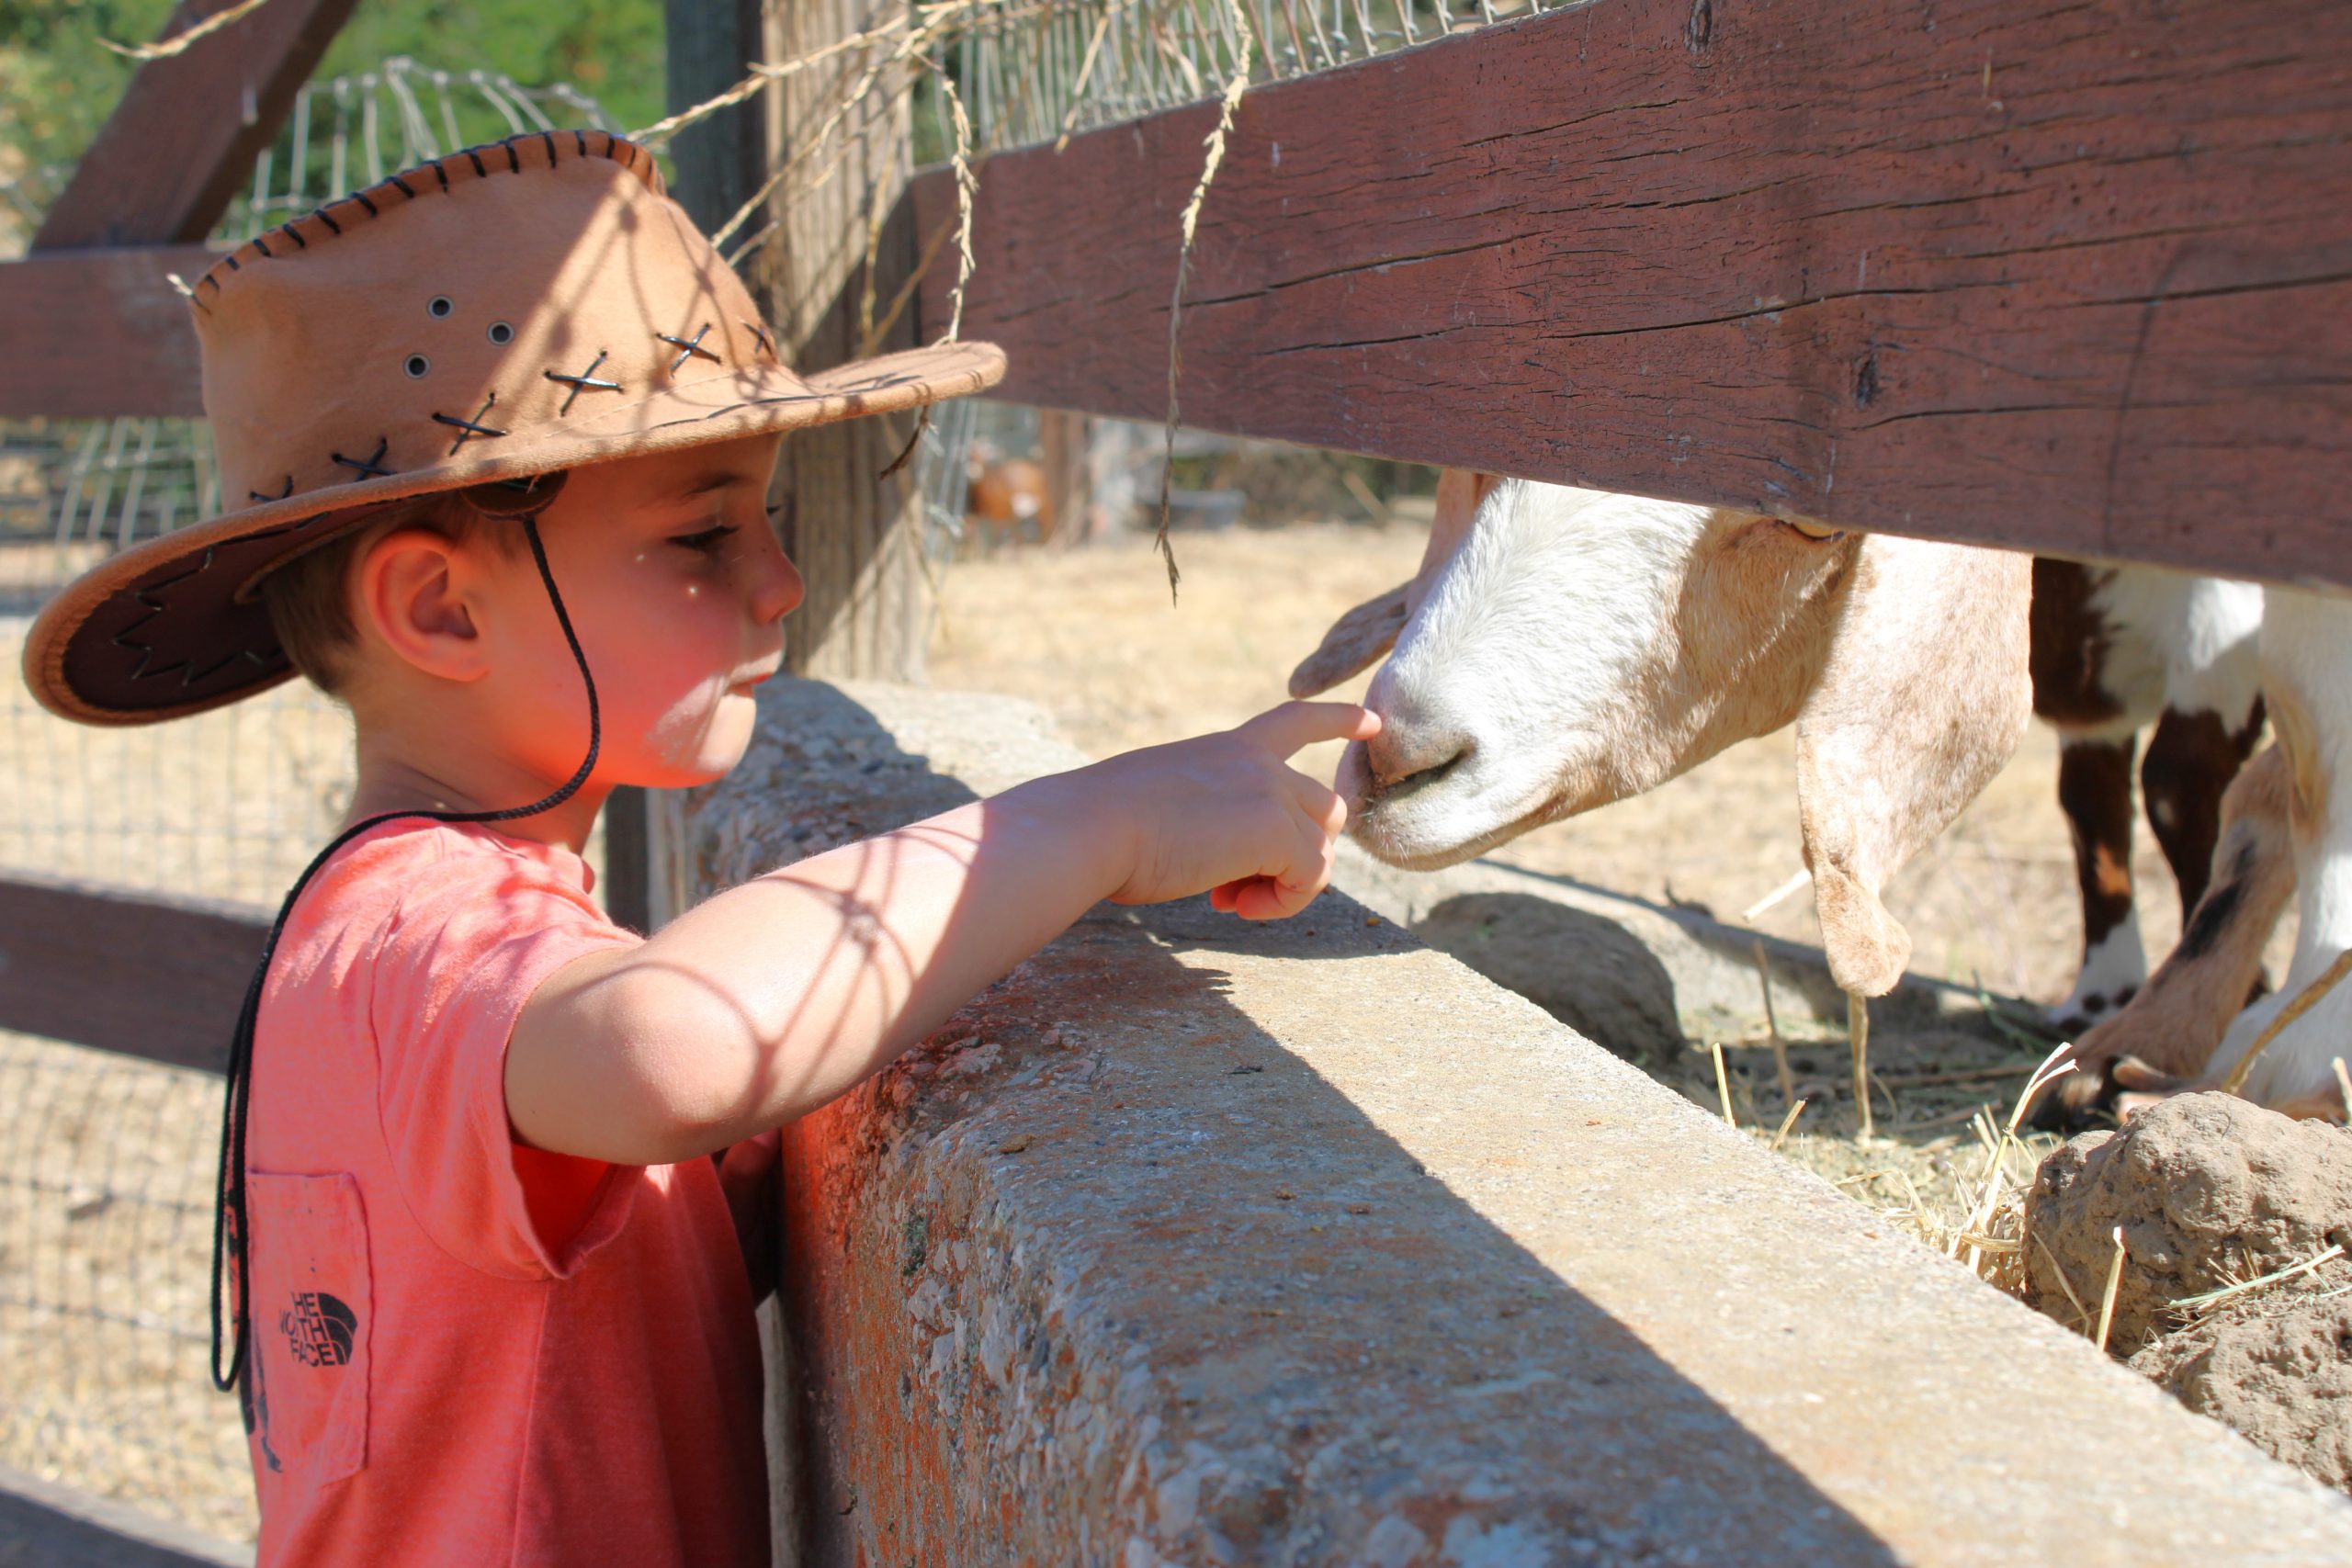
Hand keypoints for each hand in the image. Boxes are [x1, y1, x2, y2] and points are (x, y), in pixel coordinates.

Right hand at [1083, 701, 1379, 919]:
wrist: (1088, 829)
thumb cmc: (1103, 827)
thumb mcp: (1164, 805)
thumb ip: (1208, 816)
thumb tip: (1228, 863)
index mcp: (1227, 748)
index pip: (1295, 721)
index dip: (1338, 721)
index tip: (1371, 723)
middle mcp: (1257, 761)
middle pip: (1323, 808)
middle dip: (1295, 855)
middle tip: (1233, 891)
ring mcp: (1269, 791)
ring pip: (1322, 844)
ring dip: (1289, 883)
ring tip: (1235, 902)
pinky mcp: (1275, 830)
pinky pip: (1310, 877)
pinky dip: (1282, 902)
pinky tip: (1238, 908)